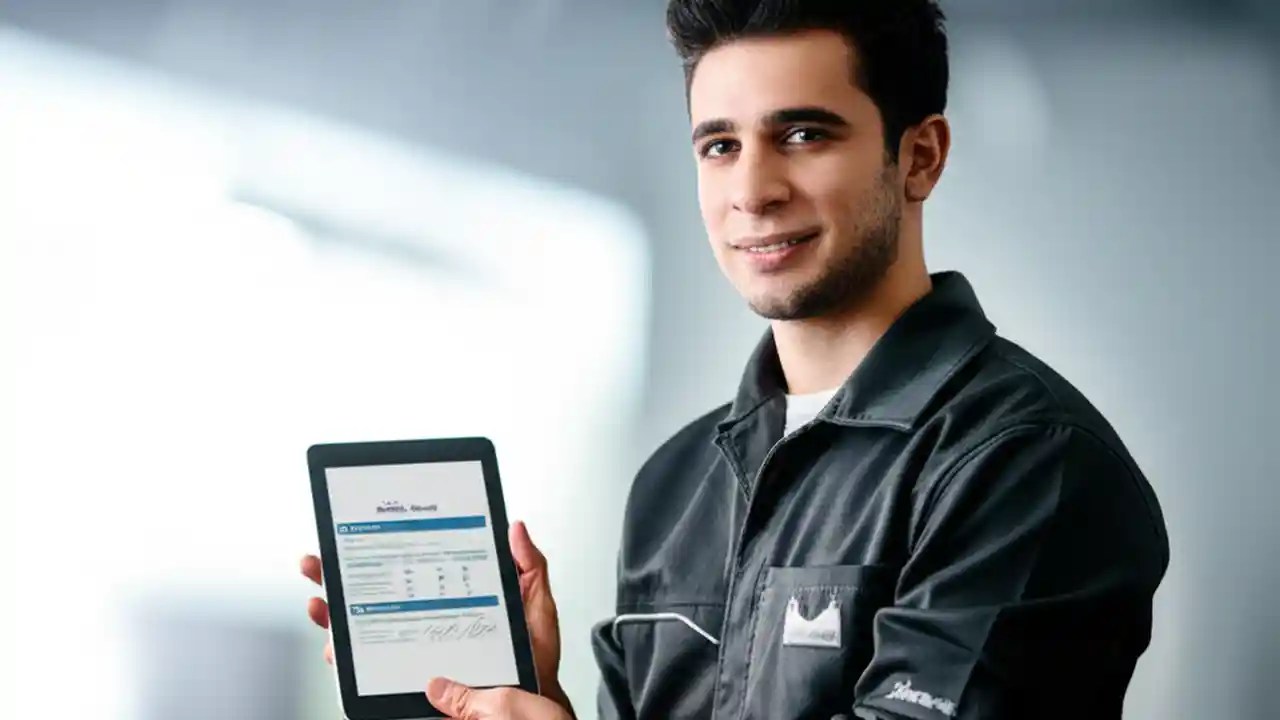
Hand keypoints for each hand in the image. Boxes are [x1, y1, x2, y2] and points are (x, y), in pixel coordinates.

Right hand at [300, 521, 570, 711]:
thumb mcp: (536, 608)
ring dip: (331, 613)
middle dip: (339, 575)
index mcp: (451, 596)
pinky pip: (366, 667)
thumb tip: (515, 529)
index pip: (411, 567)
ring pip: (361, 627)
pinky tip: (335, 645)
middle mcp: (425, 620)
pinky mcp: (408, 679)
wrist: (528, 708)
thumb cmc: (532, 661)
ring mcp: (413, 649)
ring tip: (318, 600)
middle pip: (374, 591)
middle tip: (317, 562)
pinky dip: (344, 656)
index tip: (359, 533)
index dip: (384, 550)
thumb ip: (528, 568)